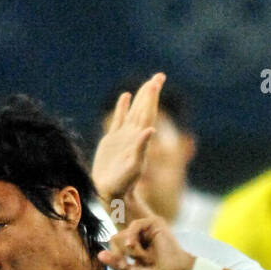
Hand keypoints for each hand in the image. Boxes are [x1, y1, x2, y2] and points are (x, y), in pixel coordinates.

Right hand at [92, 72, 164, 207]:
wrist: (111, 193)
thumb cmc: (122, 184)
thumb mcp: (133, 166)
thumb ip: (141, 148)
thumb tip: (150, 129)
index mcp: (139, 138)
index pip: (148, 112)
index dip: (153, 97)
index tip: (157, 81)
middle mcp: (133, 135)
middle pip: (144, 109)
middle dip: (151, 92)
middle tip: (159, 76)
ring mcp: (123, 137)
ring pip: (133, 111)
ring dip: (140, 97)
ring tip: (146, 83)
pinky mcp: (112, 141)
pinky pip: (119, 119)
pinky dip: (122, 107)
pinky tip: (125, 96)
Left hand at [98, 215, 194, 269]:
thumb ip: (116, 264)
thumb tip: (99, 255)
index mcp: (134, 247)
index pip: (114, 245)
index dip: (114, 256)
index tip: (125, 266)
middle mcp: (139, 236)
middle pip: (115, 238)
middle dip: (122, 254)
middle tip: (136, 262)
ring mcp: (146, 229)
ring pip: (123, 234)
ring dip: (132, 250)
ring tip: (145, 258)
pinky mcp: (154, 223)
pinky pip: (134, 225)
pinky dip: (133, 238)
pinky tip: (133, 246)